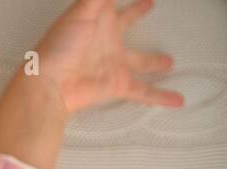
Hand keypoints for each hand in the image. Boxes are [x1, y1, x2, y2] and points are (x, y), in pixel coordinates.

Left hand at [31, 0, 183, 115]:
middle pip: (125, 23)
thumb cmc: (59, 46)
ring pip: (139, 61)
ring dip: (153, 61)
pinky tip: (178, 100)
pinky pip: (144, 92)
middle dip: (136, 13)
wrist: (48, 85)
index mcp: (97, 20)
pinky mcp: (116, 85)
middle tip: (149, 5)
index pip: (109, 0)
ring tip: (169, 62)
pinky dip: (161, 96)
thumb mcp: (81, 11)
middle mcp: (105, 40)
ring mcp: (111, 64)